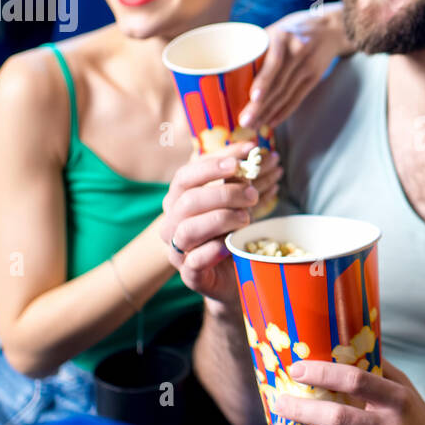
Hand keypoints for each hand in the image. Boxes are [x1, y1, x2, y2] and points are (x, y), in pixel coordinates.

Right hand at [159, 142, 282, 306]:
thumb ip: (239, 176)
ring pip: (188, 230)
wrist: (237, 277)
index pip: (184, 176)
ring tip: (246, 219)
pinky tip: (230, 246)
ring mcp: (177, 251)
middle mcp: (172, 224)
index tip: (238, 162)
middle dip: (224, 194)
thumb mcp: (237, 201)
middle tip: (252, 194)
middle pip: (188, 201)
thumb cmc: (233, 232)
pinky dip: (213, 251)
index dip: (210, 166)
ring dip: (221, 219)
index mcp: (178, 201)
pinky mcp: (189, 276)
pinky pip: (194, 261)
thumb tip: (252, 147)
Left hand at [238, 2, 351, 130]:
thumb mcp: (276, 29)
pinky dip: (284, 112)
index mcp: (283, 37)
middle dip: (260, 105)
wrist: (331, 28)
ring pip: (286, 94)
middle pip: (279, 83)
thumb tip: (227, 67)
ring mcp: (308, 66)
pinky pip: (297, 98)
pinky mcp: (314, 78)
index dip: (264, 81)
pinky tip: (272, 122)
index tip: (253, 97)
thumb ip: (257, 46)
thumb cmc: (294, 28)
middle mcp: (298, 51)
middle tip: (244, 121)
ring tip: (253, 125)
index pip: (275, 62)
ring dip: (269, 112)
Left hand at [268, 359, 424, 424]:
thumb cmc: (416, 418)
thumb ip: (376, 368)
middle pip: (338, 418)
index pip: (356, 379)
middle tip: (279, 403)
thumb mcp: (405, 388)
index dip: (323, 372)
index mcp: (397, 399)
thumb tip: (339, 344)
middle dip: (301, 409)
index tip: (296, 369)